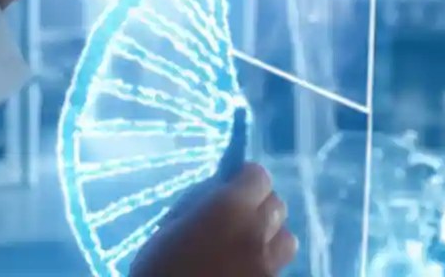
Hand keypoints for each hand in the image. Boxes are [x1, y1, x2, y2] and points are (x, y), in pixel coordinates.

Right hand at [130, 163, 298, 276]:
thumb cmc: (158, 269)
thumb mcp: (169, 227)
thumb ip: (199, 205)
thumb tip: (216, 191)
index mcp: (228, 208)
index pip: (258, 176)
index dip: (245, 178)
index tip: (231, 186)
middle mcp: (256, 231)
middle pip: (278, 205)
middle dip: (259, 206)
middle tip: (235, 217)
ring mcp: (269, 264)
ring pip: (287, 238)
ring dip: (270, 236)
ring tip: (245, 247)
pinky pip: (278, 266)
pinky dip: (264, 263)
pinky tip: (241, 269)